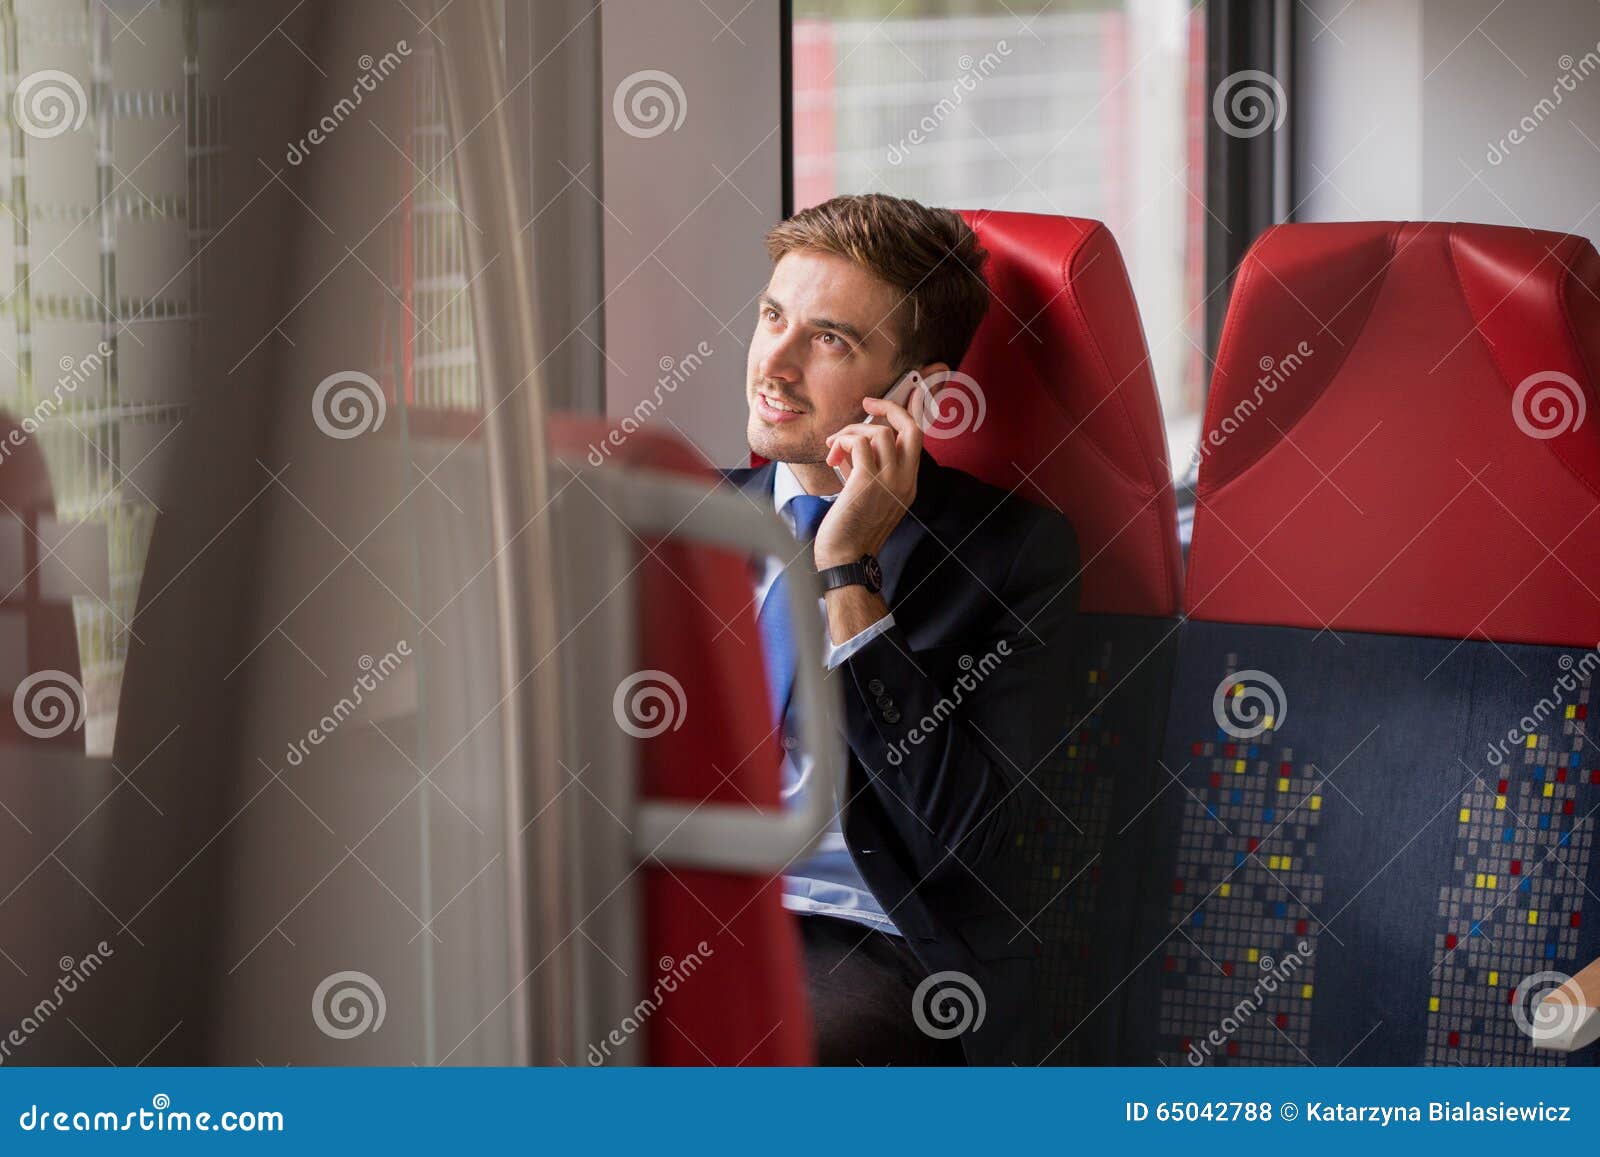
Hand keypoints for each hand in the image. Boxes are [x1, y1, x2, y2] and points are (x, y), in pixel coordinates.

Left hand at [814, 384, 923, 568]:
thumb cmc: (850, 529)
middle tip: (867, 405)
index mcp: (908, 483)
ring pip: (879, 432)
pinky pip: (859, 443)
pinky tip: (833, 454)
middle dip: (889, 407)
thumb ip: (867, 467)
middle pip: (910, 427)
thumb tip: (852, 442)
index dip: (913, 410)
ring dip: (852, 432)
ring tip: (836, 447)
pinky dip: (843, 441)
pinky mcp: (868, 482)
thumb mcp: (867, 494)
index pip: (918, 438)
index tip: (908, 392)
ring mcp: (889, 481)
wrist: (845, 559)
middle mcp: (905, 480)